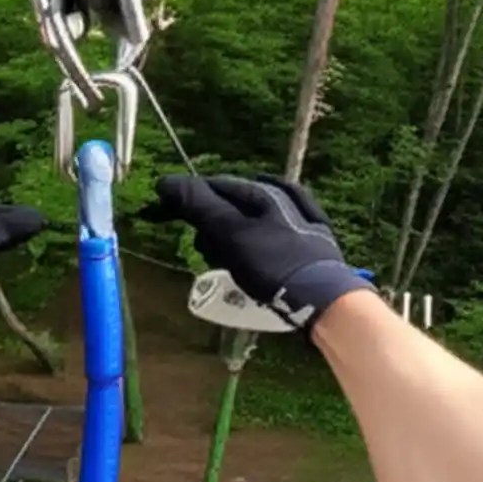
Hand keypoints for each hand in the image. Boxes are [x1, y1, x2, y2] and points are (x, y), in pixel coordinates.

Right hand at [141, 175, 371, 329]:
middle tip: (206, 253)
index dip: (182, 200)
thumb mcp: (231, 234)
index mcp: (263, 189)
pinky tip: (250, 262)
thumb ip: (200, 206)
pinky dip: (250, 247)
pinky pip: (268, 237)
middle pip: (229, 204)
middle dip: (209, 226)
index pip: (210, 186)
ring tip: (228, 265)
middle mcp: (282, 195)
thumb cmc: (273, 264)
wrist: (324, 299)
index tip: (158, 216)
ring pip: (248, 222)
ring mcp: (300, 218)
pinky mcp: (310, 242)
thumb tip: (166, 182)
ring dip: (229, 241)